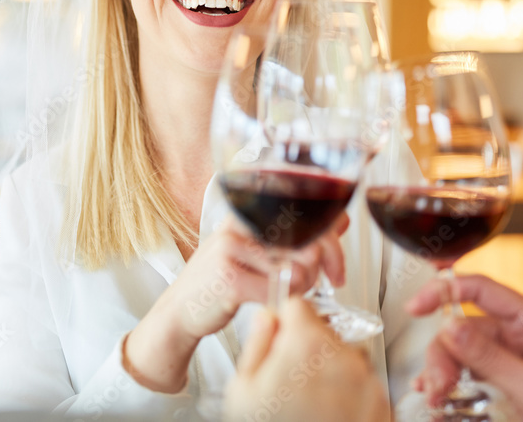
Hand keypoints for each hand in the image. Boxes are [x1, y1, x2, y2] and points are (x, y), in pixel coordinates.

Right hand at [124, 214, 347, 392]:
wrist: (181, 309)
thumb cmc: (222, 279)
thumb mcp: (259, 249)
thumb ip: (299, 235)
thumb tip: (340, 220)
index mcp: (249, 212)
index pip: (307, 218)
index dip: (331, 245)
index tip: (335, 267)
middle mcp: (240, 225)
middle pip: (309, 245)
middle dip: (319, 272)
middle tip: (312, 285)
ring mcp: (232, 249)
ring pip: (298, 271)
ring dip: (301, 289)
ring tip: (284, 293)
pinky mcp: (230, 278)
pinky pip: (279, 291)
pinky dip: (282, 302)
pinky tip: (270, 302)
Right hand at [224, 297, 388, 421]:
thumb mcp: (243, 388)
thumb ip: (257, 342)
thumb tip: (268, 319)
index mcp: (308, 343)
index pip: (299, 304)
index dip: (284, 321)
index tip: (280, 335)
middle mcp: (345, 356)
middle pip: (324, 332)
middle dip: (307, 348)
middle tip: (289, 383)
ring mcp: (368, 382)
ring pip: (345, 358)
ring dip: (330, 372)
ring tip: (308, 406)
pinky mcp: (383, 406)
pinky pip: (361, 386)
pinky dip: (347, 396)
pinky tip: (326, 418)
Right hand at [406, 274, 522, 421]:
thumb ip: (490, 358)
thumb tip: (450, 326)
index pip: (481, 290)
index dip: (443, 291)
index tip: (415, 307)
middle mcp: (519, 337)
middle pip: (461, 330)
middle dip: (443, 356)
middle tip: (438, 387)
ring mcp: (509, 362)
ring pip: (458, 357)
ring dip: (442, 377)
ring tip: (439, 401)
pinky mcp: (501, 386)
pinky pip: (465, 380)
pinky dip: (449, 391)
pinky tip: (441, 404)